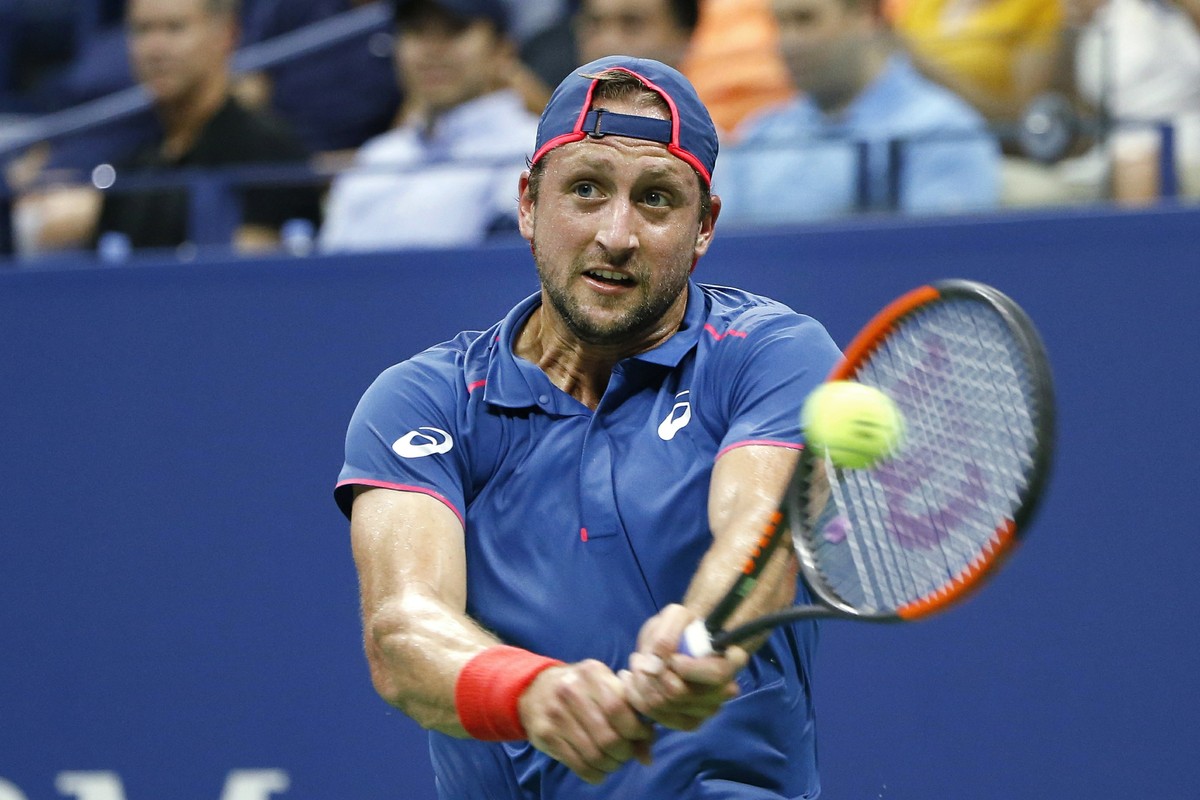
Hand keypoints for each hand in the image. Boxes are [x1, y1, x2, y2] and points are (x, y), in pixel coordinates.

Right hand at [517, 660, 653, 783]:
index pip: (619, 708)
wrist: (536, 688)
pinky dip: (595, 774)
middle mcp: (570, 690)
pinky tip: (598, 770)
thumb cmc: (582, 689)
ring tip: (613, 761)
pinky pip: (578, 765)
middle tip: (626, 753)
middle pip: (608, 736)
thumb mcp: (605, 688)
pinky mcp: (545, 735)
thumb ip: (630, 714)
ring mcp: (555, 713)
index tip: (642, 736)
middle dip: (624, 752)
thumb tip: (647, 755)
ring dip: (611, 765)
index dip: (636, 730)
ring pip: (594, 755)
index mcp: (591, 673)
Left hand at [621, 604, 747, 730]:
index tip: (671, 658)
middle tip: (638, 658)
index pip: (717, 674)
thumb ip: (666, 635)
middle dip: (652, 676)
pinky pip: (658, 717)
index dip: (689, 669)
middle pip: (682, 694)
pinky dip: (638, 698)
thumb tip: (656, 664)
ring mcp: (707, 709)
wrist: (677, 644)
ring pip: (665, 706)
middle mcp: (725, 690)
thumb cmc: (680, 628)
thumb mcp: (674, 617)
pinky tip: (632, 681)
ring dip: (641, 684)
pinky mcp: (688, 722)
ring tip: (635, 665)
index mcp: (732, 660)